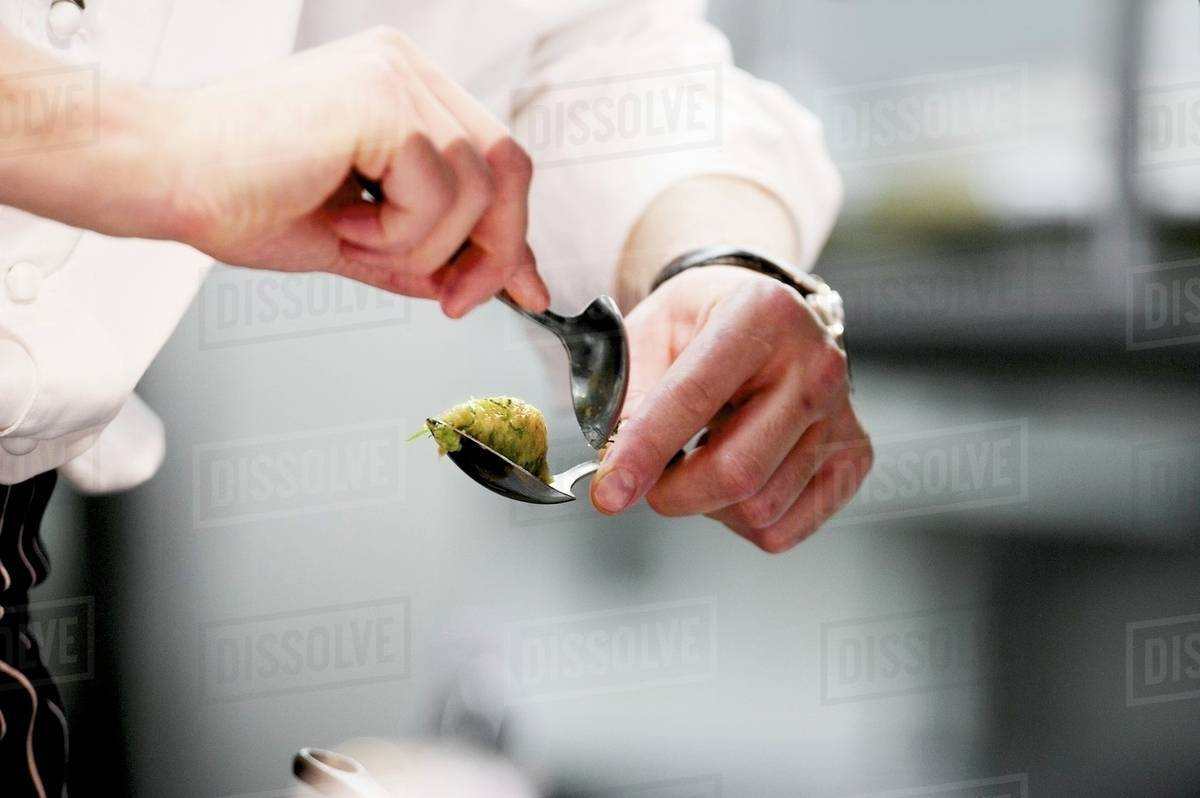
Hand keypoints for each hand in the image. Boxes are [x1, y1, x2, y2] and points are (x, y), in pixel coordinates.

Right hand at [162, 27, 547, 316]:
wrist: (162, 175)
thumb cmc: (236, 194)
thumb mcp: (357, 238)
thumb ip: (424, 251)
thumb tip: (479, 279)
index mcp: (402, 91)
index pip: (494, 159)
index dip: (513, 229)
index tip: (520, 285)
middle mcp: (405, 71)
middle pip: (507, 165)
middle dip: (494, 247)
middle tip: (456, 297)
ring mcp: (395, 76)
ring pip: (476, 186)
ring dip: (423, 244)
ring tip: (354, 238)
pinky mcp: (379, 98)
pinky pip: (437, 190)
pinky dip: (397, 231)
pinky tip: (342, 221)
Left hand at [590, 266, 872, 552]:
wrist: (762, 316)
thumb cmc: (702, 322)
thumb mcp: (649, 331)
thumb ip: (628, 394)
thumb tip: (618, 464)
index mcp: (762, 314)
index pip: (694, 398)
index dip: (644, 452)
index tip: (609, 492)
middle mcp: (816, 364)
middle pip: (735, 471)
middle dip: (671, 492)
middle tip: (644, 479)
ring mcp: (842, 415)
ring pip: (757, 508)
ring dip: (705, 503)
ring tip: (697, 460)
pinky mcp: (854, 458)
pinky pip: (784, 529)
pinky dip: (740, 519)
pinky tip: (734, 476)